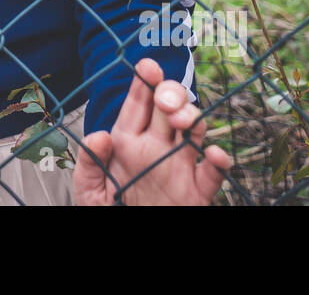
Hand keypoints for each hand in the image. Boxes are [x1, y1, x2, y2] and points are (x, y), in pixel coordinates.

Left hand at [73, 57, 230, 205]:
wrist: (134, 243)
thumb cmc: (109, 214)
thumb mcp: (89, 192)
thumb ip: (89, 164)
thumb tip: (98, 136)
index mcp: (128, 144)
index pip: (137, 105)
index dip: (143, 83)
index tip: (148, 66)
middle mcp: (155, 150)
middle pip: (168, 108)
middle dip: (171, 93)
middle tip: (166, 98)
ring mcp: (179, 168)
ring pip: (193, 130)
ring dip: (193, 118)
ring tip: (182, 121)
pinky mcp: (197, 193)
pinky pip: (214, 173)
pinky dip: (219, 162)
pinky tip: (213, 155)